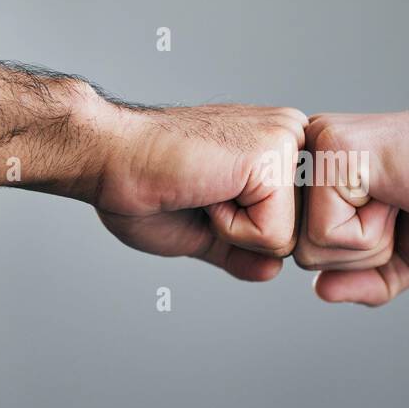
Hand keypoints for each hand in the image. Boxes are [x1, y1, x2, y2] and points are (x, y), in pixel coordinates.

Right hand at [85, 99, 307, 280]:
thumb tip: (274, 271)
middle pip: (298, 236)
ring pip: (290, 239)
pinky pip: (273, 236)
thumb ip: (242, 251)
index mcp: (277, 148)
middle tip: (203, 194)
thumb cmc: (145, 187)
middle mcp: (292, 137)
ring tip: (204, 190)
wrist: (110, 158)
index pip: (292, 228)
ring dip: (236, 232)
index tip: (204, 198)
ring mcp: (288, 141)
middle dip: (244, 236)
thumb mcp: (203, 232)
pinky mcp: (275, 155)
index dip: (244, 236)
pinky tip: (206, 191)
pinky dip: (230, 230)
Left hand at [294, 93, 408, 304]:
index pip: (307, 251)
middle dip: (362, 255)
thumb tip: (321, 292)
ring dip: (370, 243)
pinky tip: (398, 194)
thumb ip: (364, 279)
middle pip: (301, 254)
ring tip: (402, 198)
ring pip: (308, 251)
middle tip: (404, 208)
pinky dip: (371, 233)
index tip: (401, 214)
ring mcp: (318, 149)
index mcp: (326, 171)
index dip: (360, 258)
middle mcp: (313, 153)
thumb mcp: (407, 256)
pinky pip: (324, 235)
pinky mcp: (332, 152)